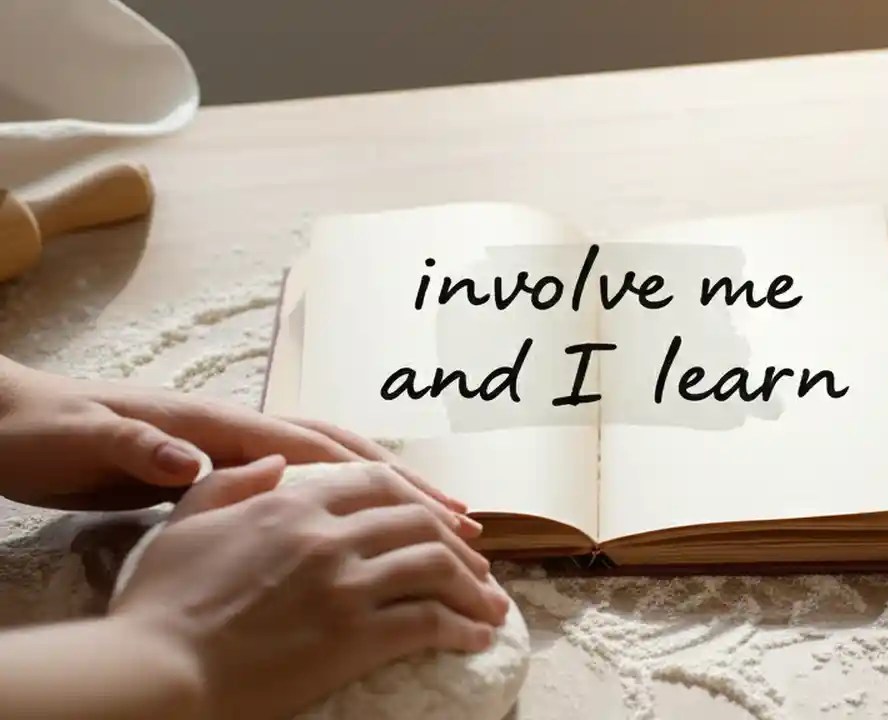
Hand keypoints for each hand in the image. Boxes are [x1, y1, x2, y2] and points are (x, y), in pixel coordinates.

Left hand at [0, 356, 475, 536]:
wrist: (11, 418)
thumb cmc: (45, 431)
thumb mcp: (79, 441)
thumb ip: (137, 448)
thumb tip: (191, 459)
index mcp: (216, 425)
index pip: (318, 452)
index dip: (382, 482)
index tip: (438, 509)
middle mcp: (237, 430)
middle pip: (343, 455)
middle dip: (408, 488)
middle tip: (466, 522)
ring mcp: (230, 448)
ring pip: (330, 469)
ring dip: (386, 494)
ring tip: (435, 524)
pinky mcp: (217, 470)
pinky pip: (301, 486)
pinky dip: (344, 502)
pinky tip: (360, 529)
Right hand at [111, 458, 509, 719]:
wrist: (156, 670)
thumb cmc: (161, 604)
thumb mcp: (187, 525)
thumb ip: (233, 484)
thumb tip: (278, 462)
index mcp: (293, 506)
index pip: (377, 483)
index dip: (419, 499)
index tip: (442, 520)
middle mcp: (328, 536)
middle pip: (419, 523)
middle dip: (459, 545)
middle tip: (479, 569)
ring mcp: (345, 584)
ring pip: (436, 567)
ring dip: (473, 587)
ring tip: (491, 607)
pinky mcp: (355, 636)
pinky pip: (429, 621)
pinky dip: (461, 627)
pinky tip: (474, 638)